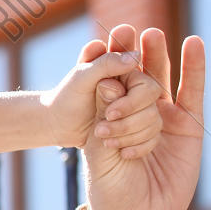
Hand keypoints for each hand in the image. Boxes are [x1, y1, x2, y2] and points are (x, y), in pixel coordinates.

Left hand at [44, 23, 162, 155]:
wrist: (57, 123)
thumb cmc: (66, 96)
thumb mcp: (81, 77)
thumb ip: (105, 63)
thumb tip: (134, 56)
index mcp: (129, 74)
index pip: (148, 88)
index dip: (131, 103)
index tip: (109, 113)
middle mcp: (139, 92)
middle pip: (152, 109)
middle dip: (127, 123)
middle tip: (100, 130)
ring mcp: (140, 111)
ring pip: (153, 125)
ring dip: (128, 136)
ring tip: (103, 140)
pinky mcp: (138, 129)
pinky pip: (151, 140)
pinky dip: (137, 148)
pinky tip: (121, 152)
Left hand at [83, 30, 204, 209]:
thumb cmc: (111, 190)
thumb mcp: (101, 152)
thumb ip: (106, 117)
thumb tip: (109, 82)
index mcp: (110, 120)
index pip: (110, 86)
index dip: (107, 68)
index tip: (99, 48)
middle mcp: (136, 116)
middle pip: (137, 78)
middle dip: (132, 56)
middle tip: (126, 32)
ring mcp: (164, 119)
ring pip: (162, 81)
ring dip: (157, 56)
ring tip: (151, 34)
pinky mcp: (188, 126)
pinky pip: (193, 92)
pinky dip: (194, 68)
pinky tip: (193, 43)